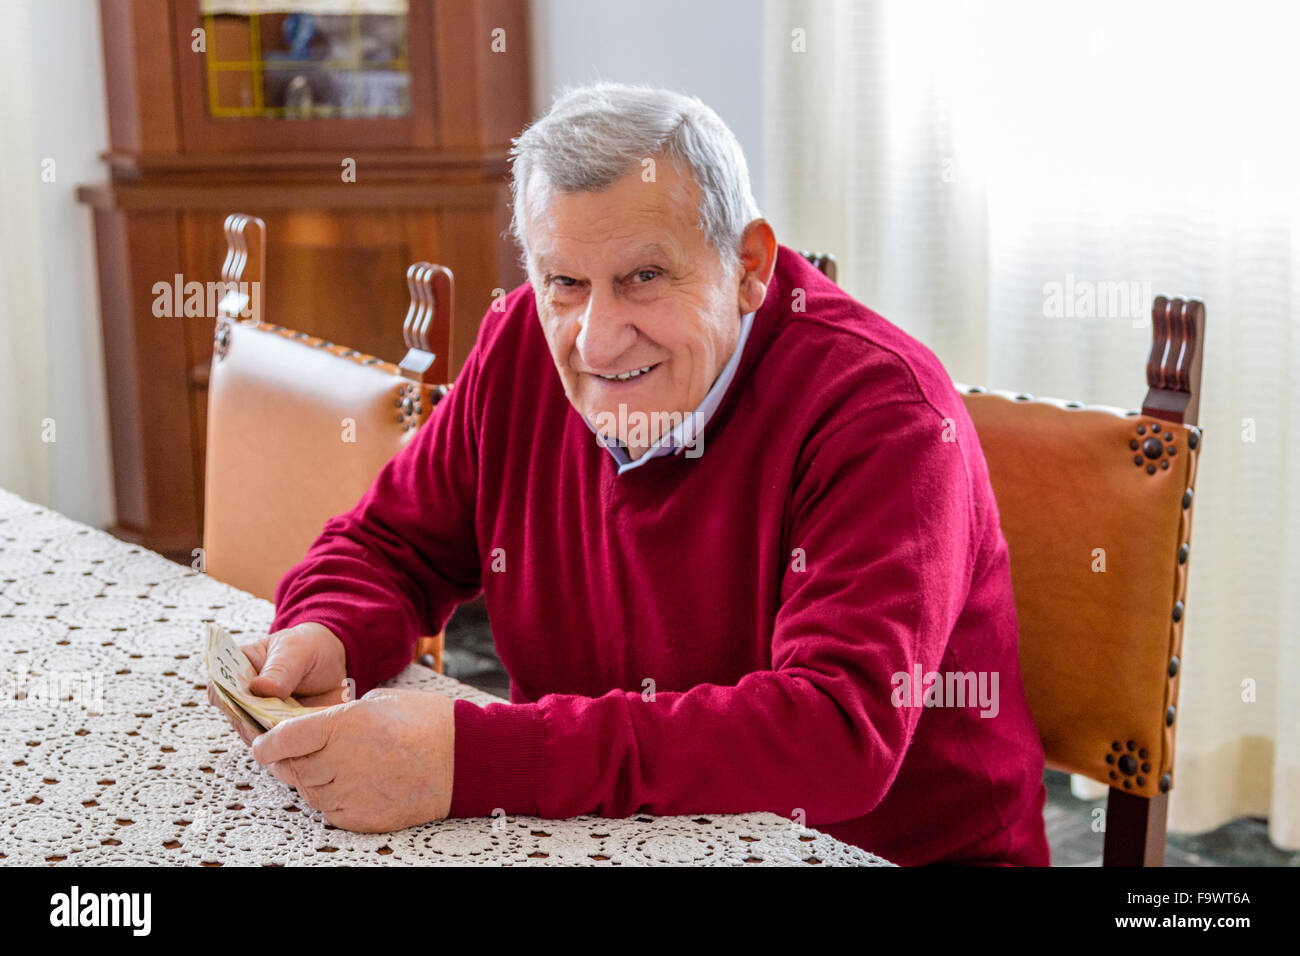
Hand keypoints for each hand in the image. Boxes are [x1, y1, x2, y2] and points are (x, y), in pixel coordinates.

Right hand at [206, 621, 348, 746]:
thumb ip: (279, 669)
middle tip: (282, 718)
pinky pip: (276, 747)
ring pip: (255, 738)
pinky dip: (289, 745)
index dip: (229, 700)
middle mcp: (241, 698)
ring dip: (275, 736)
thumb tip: (258, 689)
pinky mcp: (276, 734)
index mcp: (236, 669)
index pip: (217, 689)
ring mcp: (257, 719)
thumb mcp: (296, 651)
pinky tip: (305, 736)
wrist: (334, 665)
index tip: (251, 703)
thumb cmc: (308, 649)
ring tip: (298, 725)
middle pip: (236, 719)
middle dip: (257, 722)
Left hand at [250, 688, 455, 830]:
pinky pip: (330, 811)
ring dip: (310, 779)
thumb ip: (339, 718)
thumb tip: (314, 731)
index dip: (266, 742)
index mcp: (343, 725)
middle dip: (287, 760)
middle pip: (292, 768)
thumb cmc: (427, 723)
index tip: (261, 743)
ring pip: (308, 792)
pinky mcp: (363, 819)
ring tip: (329, 765)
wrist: (466, 759)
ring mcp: (351, 794)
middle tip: (290, 753)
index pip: (283, 740)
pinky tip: (348, 783)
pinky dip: (331, 798)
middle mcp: (341, 762)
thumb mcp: (378, 701)